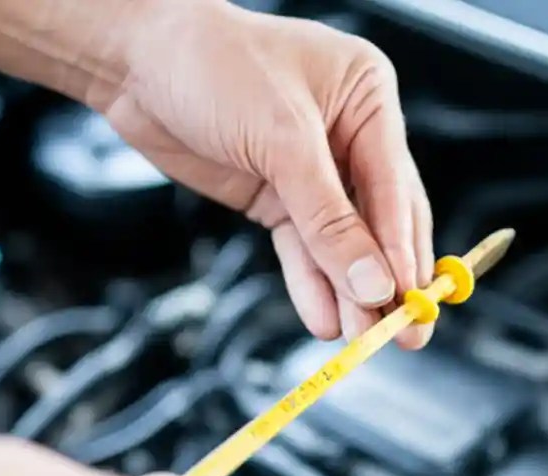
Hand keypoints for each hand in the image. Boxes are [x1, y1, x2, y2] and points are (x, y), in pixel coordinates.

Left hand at [99, 1, 434, 348]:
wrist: (134, 63)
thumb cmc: (213, 67)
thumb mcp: (280, 139)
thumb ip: (329, 218)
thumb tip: (375, 284)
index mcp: (368, 97)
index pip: (395, 185)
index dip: (402, 248)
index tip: (412, 299)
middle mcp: (349, 133)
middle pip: (379, 219)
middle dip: (388, 279)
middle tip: (407, 336)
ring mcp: (312, 169)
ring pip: (341, 242)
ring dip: (351, 292)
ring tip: (363, 341)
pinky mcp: (276, 195)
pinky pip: (302, 248)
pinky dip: (312, 284)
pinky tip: (325, 320)